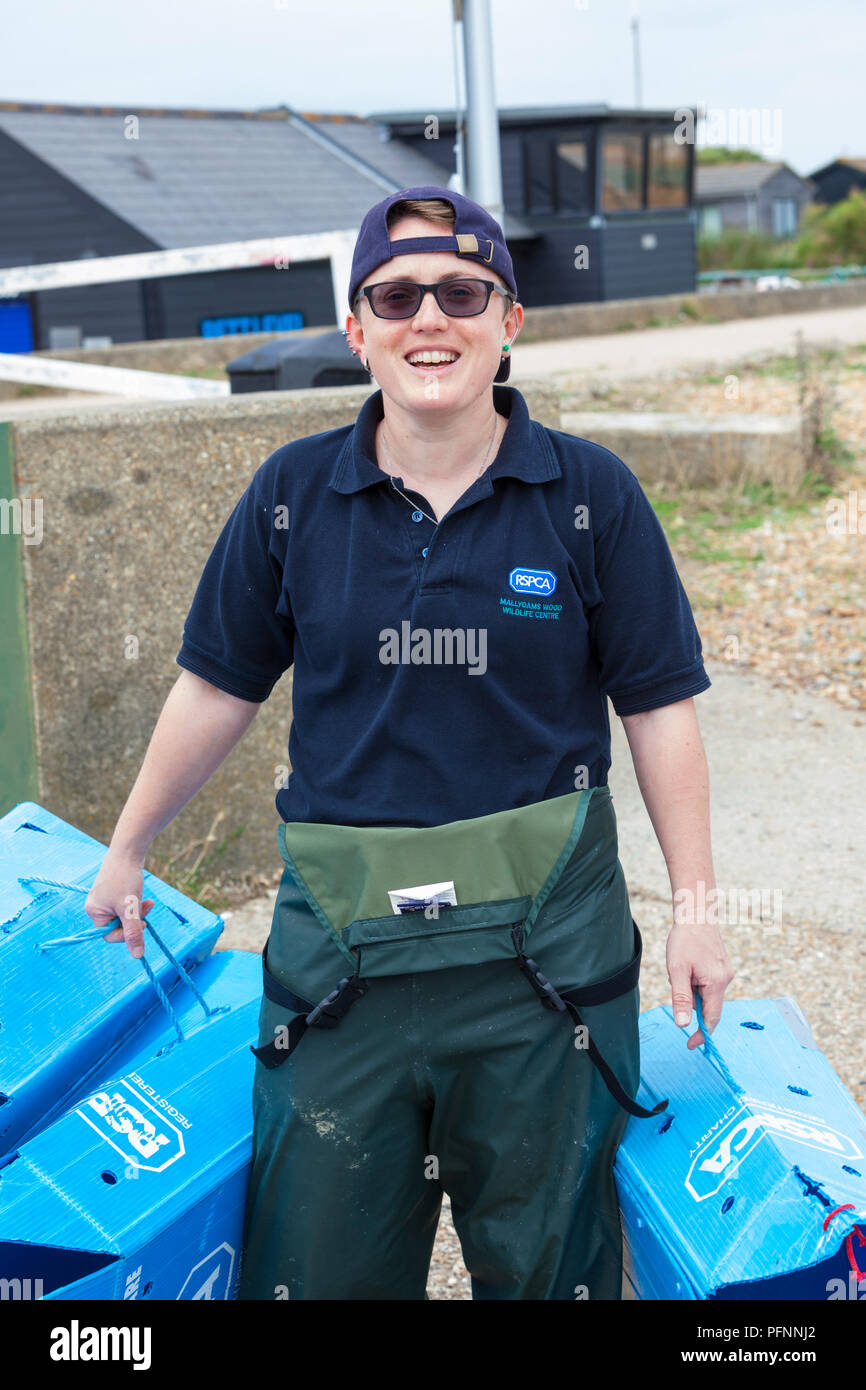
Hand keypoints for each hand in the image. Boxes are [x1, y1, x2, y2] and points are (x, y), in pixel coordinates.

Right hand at [85, 849, 154, 959]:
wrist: (128, 851)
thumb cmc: (125, 878)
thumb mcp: (131, 908)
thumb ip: (133, 932)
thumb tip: (137, 955)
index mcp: (94, 912)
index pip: (109, 935)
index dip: (126, 934)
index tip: (142, 924)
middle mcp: (97, 906)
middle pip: (118, 925)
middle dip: (135, 920)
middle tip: (146, 908)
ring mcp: (106, 899)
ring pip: (125, 916)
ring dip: (138, 911)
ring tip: (147, 901)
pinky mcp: (115, 892)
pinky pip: (127, 906)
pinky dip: (136, 904)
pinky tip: (144, 896)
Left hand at [666, 919, 734, 1048]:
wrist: (697, 913)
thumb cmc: (685, 940)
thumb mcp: (677, 970)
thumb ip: (681, 999)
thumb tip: (682, 1025)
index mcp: (716, 984)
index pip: (711, 1019)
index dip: (701, 1034)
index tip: (690, 1045)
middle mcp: (725, 980)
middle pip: (708, 1006)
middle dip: (691, 1003)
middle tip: (678, 982)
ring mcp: (725, 973)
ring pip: (706, 994)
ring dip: (691, 990)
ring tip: (682, 967)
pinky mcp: (722, 967)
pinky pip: (708, 984)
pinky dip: (696, 982)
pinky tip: (688, 965)